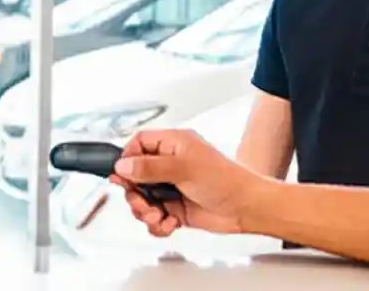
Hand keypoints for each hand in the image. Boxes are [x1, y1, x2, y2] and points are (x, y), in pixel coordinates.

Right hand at [109, 129, 262, 237]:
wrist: (245, 208)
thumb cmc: (225, 180)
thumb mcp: (183, 168)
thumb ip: (150, 167)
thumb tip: (123, 165)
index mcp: (174, 145)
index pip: (139, 144)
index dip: (128, 159)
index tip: (123, 175)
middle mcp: (171, 164)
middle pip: (135, 176)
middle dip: (135, 193)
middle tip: (142, 201)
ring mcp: (172, 187)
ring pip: (142, 199)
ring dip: (146, 211)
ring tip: (159, 215)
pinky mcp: (176, 208)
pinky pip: (154, 217)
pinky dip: (158, 224)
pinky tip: (170, 223)